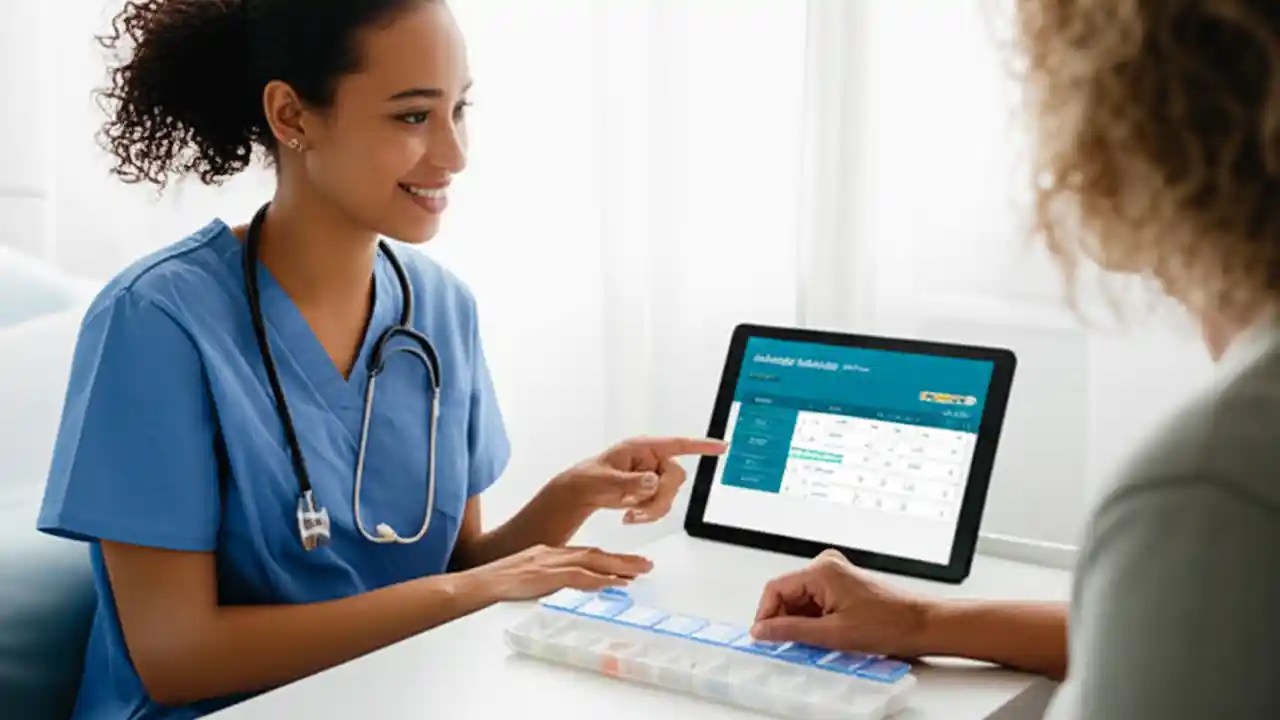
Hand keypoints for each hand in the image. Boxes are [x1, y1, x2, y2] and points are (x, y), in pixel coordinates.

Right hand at [468, 544, 653, 602]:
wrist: (479, 582)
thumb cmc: (496, 583)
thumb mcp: (525, 577)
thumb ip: (544, 580)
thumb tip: (556, 589)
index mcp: (548, 553)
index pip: (584, 555)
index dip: (608, 560)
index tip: (627, 565)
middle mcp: (553, 554)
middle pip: (595, 555)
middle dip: (622, 560)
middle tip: (647, 564)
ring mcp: (551, 563)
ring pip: (593, 562)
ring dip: (620, 567)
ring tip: (641, 571)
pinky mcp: (548, 575)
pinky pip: (580, 576)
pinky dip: (600, 579)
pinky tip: (616, 583)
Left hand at [553, 436, 727, 524]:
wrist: (582, 493)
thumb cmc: (589, 477)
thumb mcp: (606, 480)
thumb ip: (630, 481)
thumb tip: (653, 481)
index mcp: (642, 448)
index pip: (677, 444)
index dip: (701, 446)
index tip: (721, 446)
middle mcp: (652, 460)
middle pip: (676, 477)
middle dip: (660, 497)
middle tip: (637, 509)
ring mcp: (653, 476)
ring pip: (671, 495)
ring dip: (653, 509)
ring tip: (630, 514)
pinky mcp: (652, 491)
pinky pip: (663, 505)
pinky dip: (649, 514)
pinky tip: (630, 515)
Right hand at [751, 549, 932, 658]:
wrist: (921, 624)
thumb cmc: (889, 624)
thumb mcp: (833, 634)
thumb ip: (792, 631)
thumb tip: (763, 630)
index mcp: (821, 570)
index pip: (775, 588)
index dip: (765, 614)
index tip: (764, 636)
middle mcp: (826, 566)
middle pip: (787, 593)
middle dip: (784, 620)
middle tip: (789, 645)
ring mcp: (834, 574)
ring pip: (800, 599)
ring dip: (800, 622)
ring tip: (814, 641)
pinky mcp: (842, 584)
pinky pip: (814, 600)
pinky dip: (813, 619)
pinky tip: (824, 635)